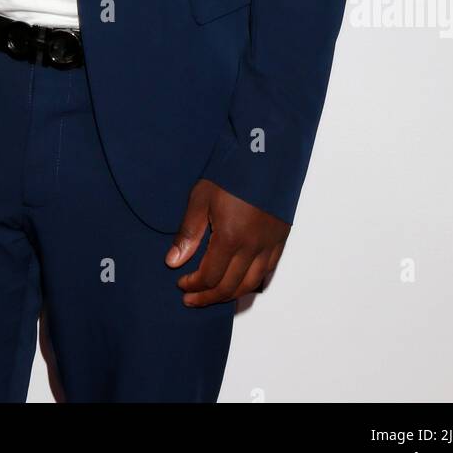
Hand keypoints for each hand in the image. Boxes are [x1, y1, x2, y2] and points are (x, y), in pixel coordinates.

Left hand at [165, 179, 289, 305]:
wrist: (265, 154)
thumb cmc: (232, 172)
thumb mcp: (201, 198)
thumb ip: (188, 233)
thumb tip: (173, 262)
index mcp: (230, 237)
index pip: (210, 276)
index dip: (193, 285)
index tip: (181, 284)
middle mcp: (252, 247)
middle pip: (230, 286)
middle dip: (208, 296)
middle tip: (191, 298)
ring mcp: (269, 245)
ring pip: (250, 284)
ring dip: (230, 295)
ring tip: (213, 296)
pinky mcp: (280, 239)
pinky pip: (267, 272)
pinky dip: (252, 283)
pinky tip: (240, 284)